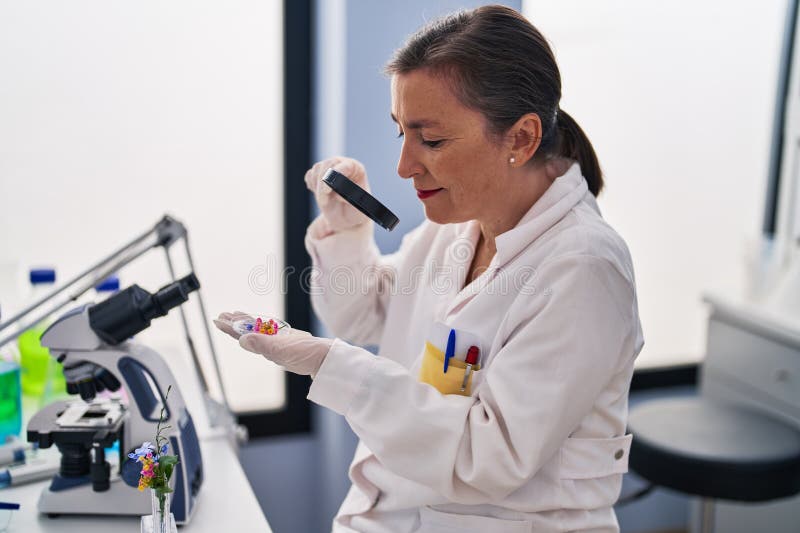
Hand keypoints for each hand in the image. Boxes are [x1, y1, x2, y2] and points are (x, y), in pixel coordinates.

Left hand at [213, 312, 332, 376]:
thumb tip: (242, 340)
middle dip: (234, 324)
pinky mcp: (288, 339)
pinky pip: (270, 330)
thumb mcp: (282, 350)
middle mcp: (270, 345)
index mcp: (266, 347)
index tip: (217, 320)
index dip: (229, 328)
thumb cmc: (306, 356)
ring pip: (257, 330)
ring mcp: (279, 342)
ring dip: (245, 322)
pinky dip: (261, 324)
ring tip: (234, 315)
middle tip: (222, 315)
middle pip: (247, 332)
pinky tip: (259, 322)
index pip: (243, 335)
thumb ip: (262, 344)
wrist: (326, 358)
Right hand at [304, 156, 370, 231]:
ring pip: (317, 169)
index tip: (326, 191)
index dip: (334, 176)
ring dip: (317, 187)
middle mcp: (343, 164)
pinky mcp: (319, 173)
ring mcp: (330, 167)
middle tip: (323, 202)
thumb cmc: (355, 211)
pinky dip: (312, 186)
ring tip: (325, 202)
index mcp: (356, 168)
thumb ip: (350, 198)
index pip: (344, 165)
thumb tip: (338, 194)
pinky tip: (320, 195)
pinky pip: (310, 175)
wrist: (345, 218)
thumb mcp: (358, 206)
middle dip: (322, 184)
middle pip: (327, 165)